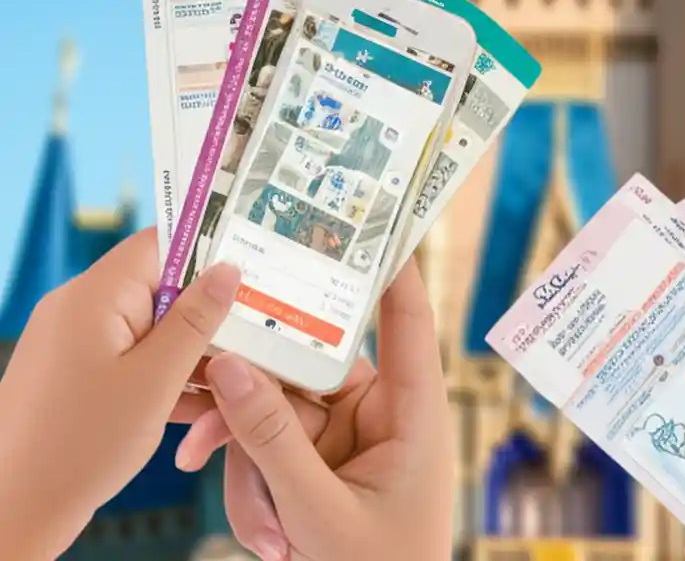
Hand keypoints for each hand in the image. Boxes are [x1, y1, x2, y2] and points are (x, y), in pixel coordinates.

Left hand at [0, 229, 238, 558]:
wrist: (15, 508)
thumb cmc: (82, 444)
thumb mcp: (156, 380)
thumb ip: (197, 320)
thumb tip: (229, 266)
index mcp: (96, 295)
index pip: (160, 243)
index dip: (209, 253)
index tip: (255, 276)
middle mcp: (81, 307)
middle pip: (161, 287)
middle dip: (208, 316)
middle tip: (254, 341)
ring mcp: (76, 340)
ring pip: (152, 327)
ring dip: (191, 354)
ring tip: (229, 386)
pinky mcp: (77, 371)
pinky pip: (133, 356)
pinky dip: (165, 376)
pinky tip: (199, 408)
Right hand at [201, 262, 451, 560]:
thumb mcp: (322, 509)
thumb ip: (272, 439)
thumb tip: (231, 365)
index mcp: (415, 413)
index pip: (407, 323)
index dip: (391, 269)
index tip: (369, 220)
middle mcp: (384, 415)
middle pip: (312, 368)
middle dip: (259, 401)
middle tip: (204, 406)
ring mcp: (350, 440)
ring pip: (280, 414)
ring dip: (258, 472)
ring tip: (269, 536)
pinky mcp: (323, 466)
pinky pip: (275, 452)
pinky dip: (260, 492)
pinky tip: (266, 538)